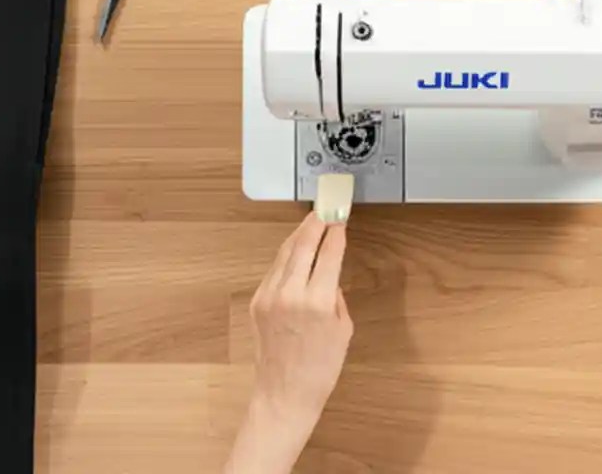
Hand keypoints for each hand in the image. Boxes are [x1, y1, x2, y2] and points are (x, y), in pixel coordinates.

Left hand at [224, 213, 352, 473]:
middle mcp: (291, 294)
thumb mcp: (343, 329)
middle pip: (303, 245)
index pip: (329, 254)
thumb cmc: (321, 368)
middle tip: (325, 209)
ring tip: (310, 222)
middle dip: (315, 224)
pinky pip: (274, 271)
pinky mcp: (257, 302)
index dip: (336, 233)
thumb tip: (330, 275)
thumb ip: (337, 296)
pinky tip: (295, 251)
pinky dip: (286, 257)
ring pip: (285, 254)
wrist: (284, 393)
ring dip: (299, 235)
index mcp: (319, 301)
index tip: (341, 219)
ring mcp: (270, 296)